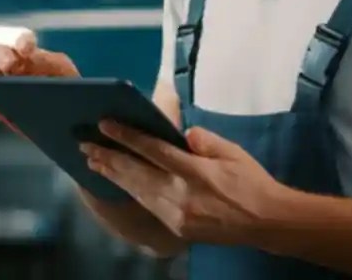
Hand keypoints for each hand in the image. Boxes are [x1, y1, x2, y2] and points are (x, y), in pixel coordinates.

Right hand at [0, 30, 78, 118]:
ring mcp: (4, 83)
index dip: (23, 42)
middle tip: (10, 66)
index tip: (26, 50)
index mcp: (36, 56)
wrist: (68, 121)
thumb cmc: (74, 100)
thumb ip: (71, 85)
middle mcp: (16, 64)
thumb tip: (72, 94)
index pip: (24, 40)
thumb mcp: (77, 88)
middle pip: (1, 52)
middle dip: (4, 56)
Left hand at [81, 121, 279, 245]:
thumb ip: (203, 140)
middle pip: (136, 173)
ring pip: (136, 191)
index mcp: (196, 172)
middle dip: (109, 157)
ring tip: (92, 162)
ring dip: (112, 175)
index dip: (127, 136)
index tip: (105, 123)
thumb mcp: (231, 152)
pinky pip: (147, 206)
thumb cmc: (250, 181)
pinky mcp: (177, 227)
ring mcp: (177, 215)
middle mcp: (182, 194)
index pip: (153, 150)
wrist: (266, 222)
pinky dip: (129, 192)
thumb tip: (181, 135)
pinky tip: (116, 183)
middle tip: (85, 144)